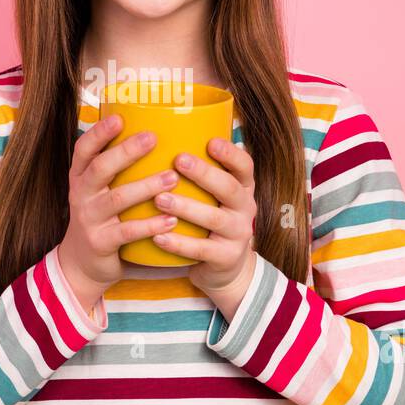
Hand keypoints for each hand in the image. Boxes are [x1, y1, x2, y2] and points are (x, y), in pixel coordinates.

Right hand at [56, 113, 181, 308]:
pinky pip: (127, 232)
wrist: (80, 265)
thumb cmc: (101, 218)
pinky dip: (150, 225)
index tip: (119, 118)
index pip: (83, 149)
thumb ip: (117, 170)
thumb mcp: (99, 192)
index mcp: (80, 177)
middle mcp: (80, 195)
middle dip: (126, 152)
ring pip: (117, 199)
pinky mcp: (100, 242)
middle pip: (100, 168)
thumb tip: (158, 135)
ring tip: (172, 177)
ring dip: (146, 187)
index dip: (98, 133)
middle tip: (153, 138)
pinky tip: (170, 219)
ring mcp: (89, 219)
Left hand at [151, 137, 257, 310]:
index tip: (210, 141)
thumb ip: (203, 174)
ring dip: (187, 207)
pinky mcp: (226, 258)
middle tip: (177, 160)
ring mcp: (238, 234)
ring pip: (214, 218)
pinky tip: (158, 237)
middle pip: (229, 188)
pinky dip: (179, 244)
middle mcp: (245, 208)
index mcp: (243, 188)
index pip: (244, 166)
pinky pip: (201, 250)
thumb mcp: (215, 197)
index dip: (230, 153)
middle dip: (204, 174)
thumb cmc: (211, 221)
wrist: (227, 269)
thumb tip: (169, 134)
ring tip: (160, 199)